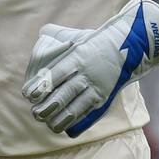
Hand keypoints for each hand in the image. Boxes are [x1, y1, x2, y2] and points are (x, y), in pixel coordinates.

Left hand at [21, 0, 158, 136]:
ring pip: (73, 107)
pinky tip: (62, 127)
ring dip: (57, 118)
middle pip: (61, 95)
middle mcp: (85, 74)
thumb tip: (42, 31)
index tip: (29, 94)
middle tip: (35, 113)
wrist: (129, 46)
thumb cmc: (97, 41)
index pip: (53, 75)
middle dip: (45, 107)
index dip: (40, 87)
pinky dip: (73, 121)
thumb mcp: (78, 35)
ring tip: (46, 122)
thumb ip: (58, 34)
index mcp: (75, 58)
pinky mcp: (102, 96)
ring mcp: (95, 86)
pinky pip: (86, 112)